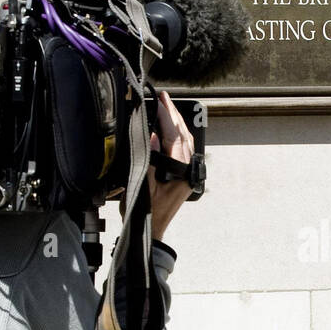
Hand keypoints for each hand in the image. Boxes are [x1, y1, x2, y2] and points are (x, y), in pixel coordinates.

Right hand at [146, 91, 193, 240]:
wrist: (151, 232)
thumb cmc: (146, 214)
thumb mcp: (142, 188)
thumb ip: (149, 162)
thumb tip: (154, 137)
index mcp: (181, 172)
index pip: (174, 137)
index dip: (166, 117)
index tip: (160, 101)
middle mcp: (188, 170)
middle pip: (184, 135)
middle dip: (174, 114)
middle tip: (164, 97)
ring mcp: (187, 172)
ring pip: (185, 141)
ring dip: (176, 123)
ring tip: (167, 107)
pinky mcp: (183, 175)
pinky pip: (182, 149)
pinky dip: (176, 135)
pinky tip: (170, 128)